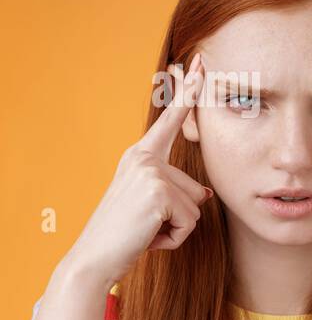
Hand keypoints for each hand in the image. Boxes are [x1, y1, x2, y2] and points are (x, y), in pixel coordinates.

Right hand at [64, 53, 213, 286]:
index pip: (170, 120)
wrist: (96, 256)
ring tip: (145, 230)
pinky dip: (174, 238)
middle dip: (179, 217)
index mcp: (141, 156)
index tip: (198, 63)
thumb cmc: (125, 234)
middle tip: (144, 224)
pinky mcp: (158, 192)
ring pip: (195, 208)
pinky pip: (190, 222)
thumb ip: (177, 192)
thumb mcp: (153, 206)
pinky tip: (149, 237)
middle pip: (196, 191)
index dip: (187, 91)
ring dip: (175, 229)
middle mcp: (144, 158)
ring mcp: (150, 173)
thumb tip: (207, 194)